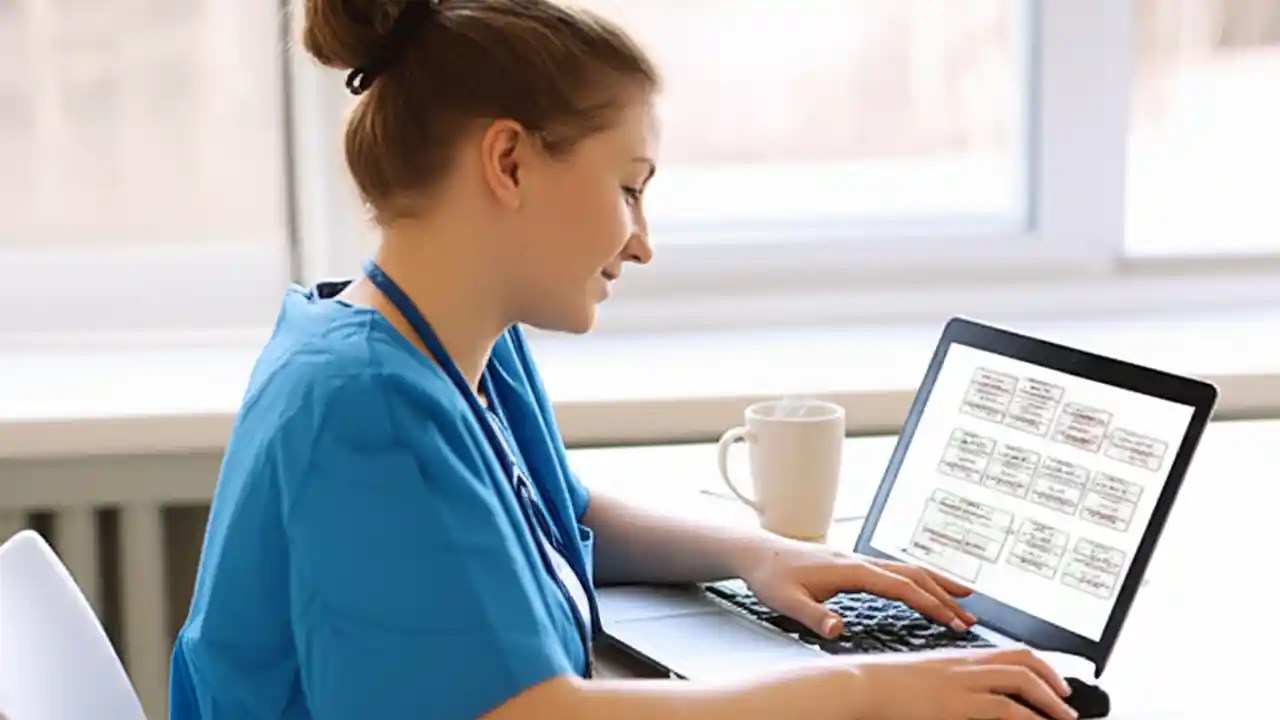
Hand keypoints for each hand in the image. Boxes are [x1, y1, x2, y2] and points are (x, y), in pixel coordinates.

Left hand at [739, 538, 976, 638]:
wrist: (756, 552)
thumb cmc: (770, 575)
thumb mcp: (786, 601)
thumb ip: (813, 616)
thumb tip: (838, 630)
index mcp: (850, 570)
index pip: (900, 587)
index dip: (928, 604)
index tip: (951, 621)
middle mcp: (859, 561)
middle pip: (913, 575)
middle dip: (944, 596)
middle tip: (970, 619)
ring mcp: (858, 561)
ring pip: (907, 569)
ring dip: (937, 584)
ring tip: (965, 599)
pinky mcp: (854, 565)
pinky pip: (896, 570)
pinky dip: (918, 579)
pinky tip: (925, 588)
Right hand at [845, 647, 1077, 719]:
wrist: (861, 685)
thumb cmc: (884, 686)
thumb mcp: (922, 680)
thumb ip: (948, 686)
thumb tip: (965, 699)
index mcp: (958, 658)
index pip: (1008, 651)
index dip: (1038, 664)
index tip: (1052, 680)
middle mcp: (965, 665)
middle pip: (1022, 659)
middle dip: (1052, 677)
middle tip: (1067, 698)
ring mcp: (962, 682)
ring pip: (1021, 679)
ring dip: (1050, 700)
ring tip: (1065, 716)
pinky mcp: (957, 703)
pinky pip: (1005, 708)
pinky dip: (1029, 717)